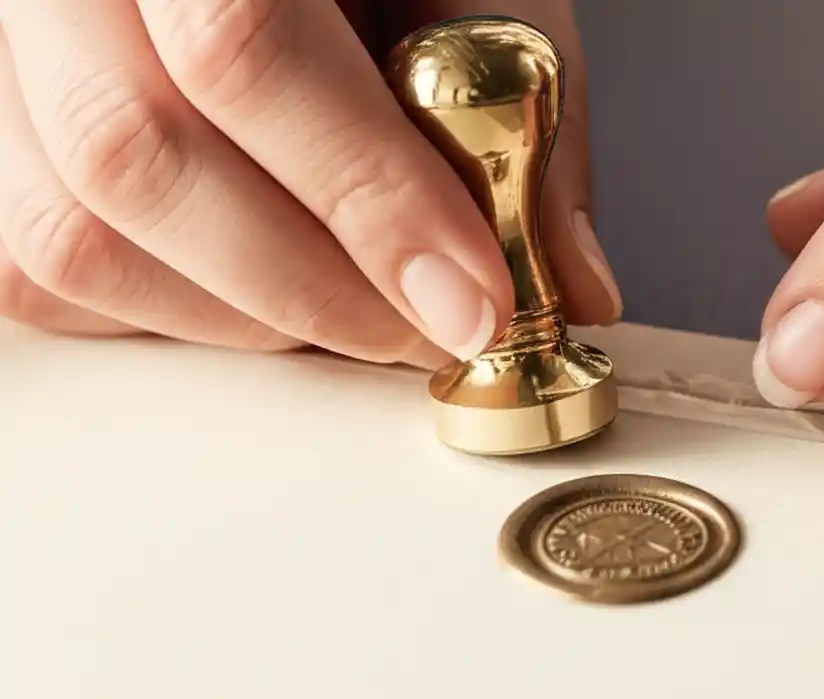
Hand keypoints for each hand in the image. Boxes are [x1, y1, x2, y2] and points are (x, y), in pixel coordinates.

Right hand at [0, 0, 620, 365]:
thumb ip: (522, 119)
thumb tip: (569, 284)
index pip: (240, 45)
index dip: (368, 197)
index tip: (474, 300)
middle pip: (136, 154)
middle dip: (315, 287)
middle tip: (429, 328)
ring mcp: (11, 61)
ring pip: (75, 237)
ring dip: (248, 318)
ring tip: (357, 309)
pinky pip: (43, 272)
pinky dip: (176, 317)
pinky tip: (265, 290)